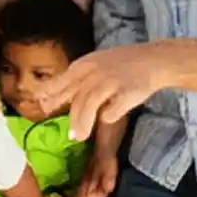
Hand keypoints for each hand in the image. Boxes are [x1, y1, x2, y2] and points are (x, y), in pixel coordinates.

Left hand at [39, 44, 168, 140]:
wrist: (153, 59)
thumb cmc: (121, 64)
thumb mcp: (93, 65)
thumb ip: (74, 81)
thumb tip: (45, 98)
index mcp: (85, 65)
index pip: (63, 82)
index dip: (52, 96)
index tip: (43, 109)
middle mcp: (96, 72)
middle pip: (78, 97)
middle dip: (72, 117)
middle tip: (68, 135)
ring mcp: (112, 82)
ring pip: (91, 104)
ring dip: (84, 122)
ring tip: (79, 137)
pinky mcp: (127, 92)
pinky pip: (114, 108)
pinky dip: (109, 115)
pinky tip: (107, 119)